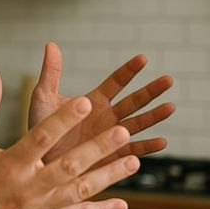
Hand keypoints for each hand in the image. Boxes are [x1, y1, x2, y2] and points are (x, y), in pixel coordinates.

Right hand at [0, 67, 138, 208]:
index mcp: (9, 164)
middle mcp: (28, 188)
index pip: (40, 138)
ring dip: (109, 176)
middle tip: (122, 130)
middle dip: (97, 148)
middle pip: (68, 166)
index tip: (85, 101)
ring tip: (134, 160)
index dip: (63, 120)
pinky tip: (123, 203)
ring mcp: (40, 207)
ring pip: (80, 191)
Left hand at [28, 42, 174, 164]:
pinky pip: (133, 151)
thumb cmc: (39, 131)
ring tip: (170, 107)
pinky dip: (148, 147)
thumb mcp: (43, 100)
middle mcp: (107, 117)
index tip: (143, 58)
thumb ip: (51, 74)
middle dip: (151, 91)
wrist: (38, 164)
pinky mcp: (112, 157)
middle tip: (168, 80)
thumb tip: (51, 44)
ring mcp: (111, 137)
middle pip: (134, 101)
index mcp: (94, 101)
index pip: (116, 82)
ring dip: (155, 116)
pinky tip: (162, 141)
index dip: (129, 70)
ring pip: (138, 124)